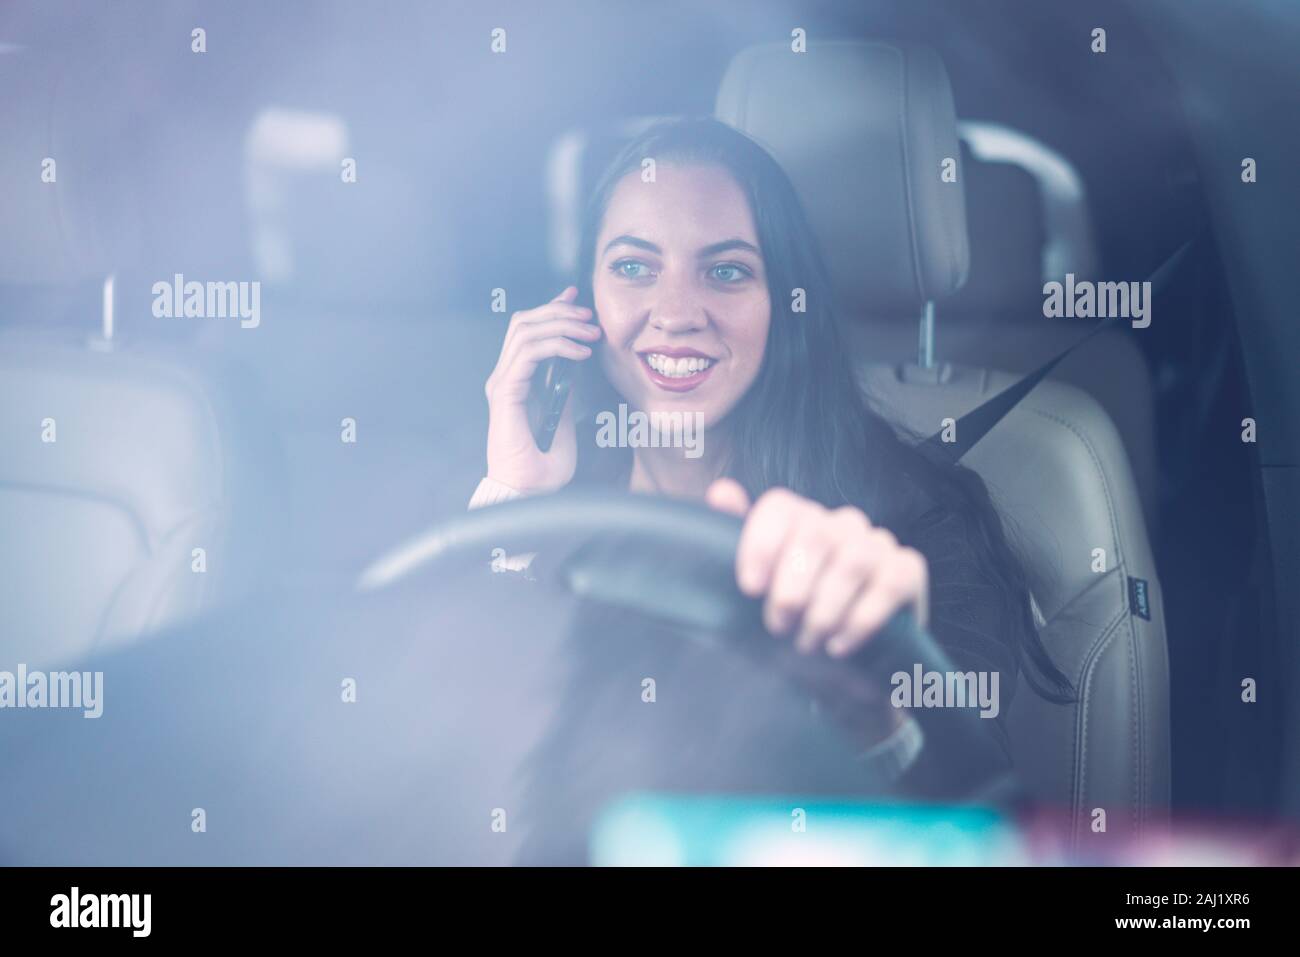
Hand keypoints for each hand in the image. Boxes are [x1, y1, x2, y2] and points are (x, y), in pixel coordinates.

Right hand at [483, 286, 601, 493]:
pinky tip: (580, 354)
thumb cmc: (542, 467)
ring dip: (561, 325)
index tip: (576, 298)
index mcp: (515, 383)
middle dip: (558, 311)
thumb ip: (563, 392)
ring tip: (589, 333)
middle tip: (589, 317)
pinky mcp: (505, 393)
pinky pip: (529, 354)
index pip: (528, 332)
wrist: (529, 493)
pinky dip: (557, 346)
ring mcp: (502, 384)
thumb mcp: (562, 419)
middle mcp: (504, 378)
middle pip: (524, 323)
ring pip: (525, 331)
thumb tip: (575, 366)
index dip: (550, 309)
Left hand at [706, 479, 928, 657]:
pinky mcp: (909, 570)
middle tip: (778, 627)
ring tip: (807, 642)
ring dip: (825, 608)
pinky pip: (890, 583)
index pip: (781, 507)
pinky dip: (861, 619)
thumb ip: (735, 539)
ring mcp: (879, 544)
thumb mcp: (760, 590)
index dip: (762, 544)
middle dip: (792, 587)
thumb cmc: (797, 623)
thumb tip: (721, 492)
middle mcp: (842, 524)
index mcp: (802, 520)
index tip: (749, 589)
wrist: (849, 672)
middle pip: (816, 534)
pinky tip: (839, 646)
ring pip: (853, 560)